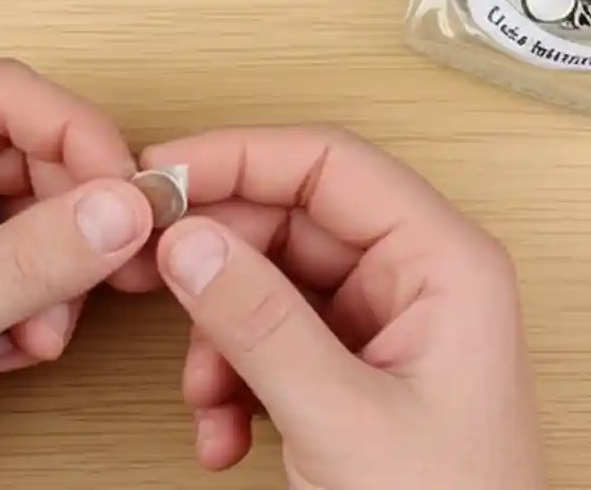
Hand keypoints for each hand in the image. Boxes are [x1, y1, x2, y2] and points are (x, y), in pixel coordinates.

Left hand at [0, 59, 154, 489]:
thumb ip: (26, 261)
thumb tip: (121, 207)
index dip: (72, 131)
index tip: (123, 189)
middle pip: (37, 149)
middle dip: (77, 212)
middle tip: (111, 262)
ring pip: (52, 209)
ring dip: (66, 272)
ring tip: (39, 329)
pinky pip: (48, 263)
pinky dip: (52, 308)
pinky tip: (13, 351)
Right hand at [144, 126, 545, 488]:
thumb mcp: (344, 421)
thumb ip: (263, 325)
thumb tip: (189, 241)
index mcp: (444, 262)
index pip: (330, 164)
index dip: (238, 157)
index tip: (159, 179)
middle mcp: (415, 278)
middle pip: (288, 219)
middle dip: (215, 261)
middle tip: (146, 279)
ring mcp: (383, 322)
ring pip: (268, 282)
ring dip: (218, 336)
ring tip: (205, 398)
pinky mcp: (352, 365)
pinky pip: (270, 336)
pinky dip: (232, 378)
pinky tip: (225, 433)